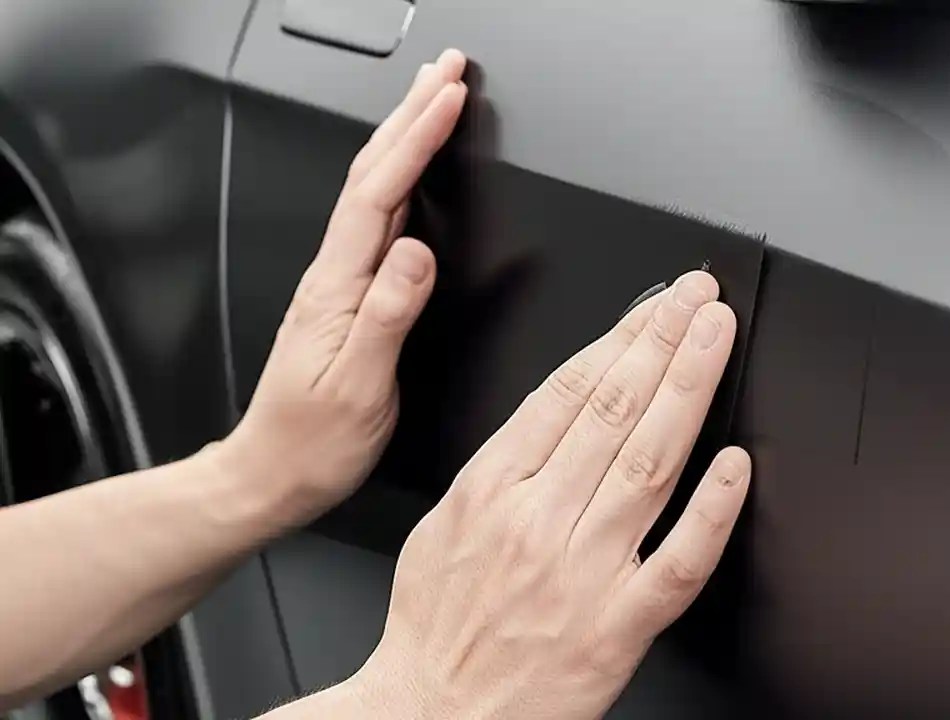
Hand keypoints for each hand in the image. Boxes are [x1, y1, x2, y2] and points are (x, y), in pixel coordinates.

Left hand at [222, 50, 467, 522]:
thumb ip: (389, 313)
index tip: (449, 98)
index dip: (416, 139)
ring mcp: (337, 282)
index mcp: (338, 287)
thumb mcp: (358, 384)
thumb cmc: (314, 441)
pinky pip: (375, 218)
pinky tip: (410, 175)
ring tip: (430, 102)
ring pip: (372, 189)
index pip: (380, 194)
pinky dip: (399, 178)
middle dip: (410, 115)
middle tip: (446, 72)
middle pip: (371, 174)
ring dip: (402, 138)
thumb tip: (417, 252)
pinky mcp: (346, 296)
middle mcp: (333, 275)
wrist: (270, 473)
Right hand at [352, 271, 750, 718]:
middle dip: (663, 342)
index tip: (656, 305)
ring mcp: (584, 572)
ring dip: (688, 392)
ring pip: (649, 464)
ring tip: (716, 341)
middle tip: (699, 299)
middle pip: (613, 411)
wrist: (436, 715)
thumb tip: (560, 402)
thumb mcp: (443, 521)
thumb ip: (502, 461)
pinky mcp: (619, 626)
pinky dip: (711, 509)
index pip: (567, 391)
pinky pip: (678, 560)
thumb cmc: (438, 624)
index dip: (621, 337)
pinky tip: (734, 464)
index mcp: (491, 489)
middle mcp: (539, 521)